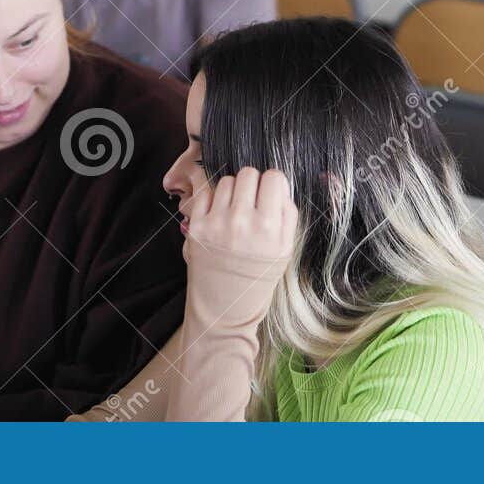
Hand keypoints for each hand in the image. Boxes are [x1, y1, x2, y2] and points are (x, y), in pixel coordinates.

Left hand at [183, 167, 297, 326]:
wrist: (225, 310)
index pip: (274, 177)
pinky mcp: (196, 227)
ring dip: (232, 191)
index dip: (273, 184)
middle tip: (251, 203)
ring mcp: (216, 223)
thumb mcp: (285, 250)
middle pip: (248, 173)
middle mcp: (242, 221)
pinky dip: (212, 199)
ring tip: (235, 213)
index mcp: (269, 227)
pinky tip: (219, 216)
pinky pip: (205, 192)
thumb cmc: (257, 280)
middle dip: (252, 184)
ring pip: (226, 180)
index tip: (269, 194)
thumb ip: (287, 214)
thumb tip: (279, 185)